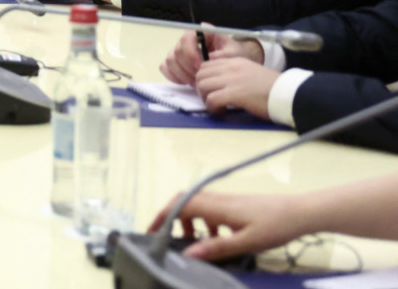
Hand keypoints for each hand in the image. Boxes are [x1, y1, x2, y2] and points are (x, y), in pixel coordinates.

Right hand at [160, 190, 317, 261]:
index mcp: (216, 206)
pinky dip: (205, 223)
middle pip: (184, 201)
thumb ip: (217, 247)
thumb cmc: (275, 226)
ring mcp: (227, 200)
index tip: (152, 233)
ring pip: (197, 206)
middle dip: (171, 218)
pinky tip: (219, 239)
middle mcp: (217, 199)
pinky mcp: (236, 205)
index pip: (179, 205)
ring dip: (190, 222)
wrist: (302, 213)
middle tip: (167, 238)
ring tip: (196, 244)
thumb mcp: (246, 242)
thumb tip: (189, 254)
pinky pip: (211, 210)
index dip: (161, 217)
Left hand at [196, 57, 280, 116]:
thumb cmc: (272, 87)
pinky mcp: (235, 94)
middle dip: (201, 88)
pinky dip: (213, 107)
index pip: (206, 65)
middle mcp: (230, 68)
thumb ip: (234, 73)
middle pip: (200, 75)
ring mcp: (232, 80)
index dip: (204, 78)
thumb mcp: (250, 72)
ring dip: (205, 98)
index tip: (210, 88)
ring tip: (216, 105)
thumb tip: (218, 82)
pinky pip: (212, 99)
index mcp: (235, 61)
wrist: (287, 94)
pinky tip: (222, 111)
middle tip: (211, 99)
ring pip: (203, 86)